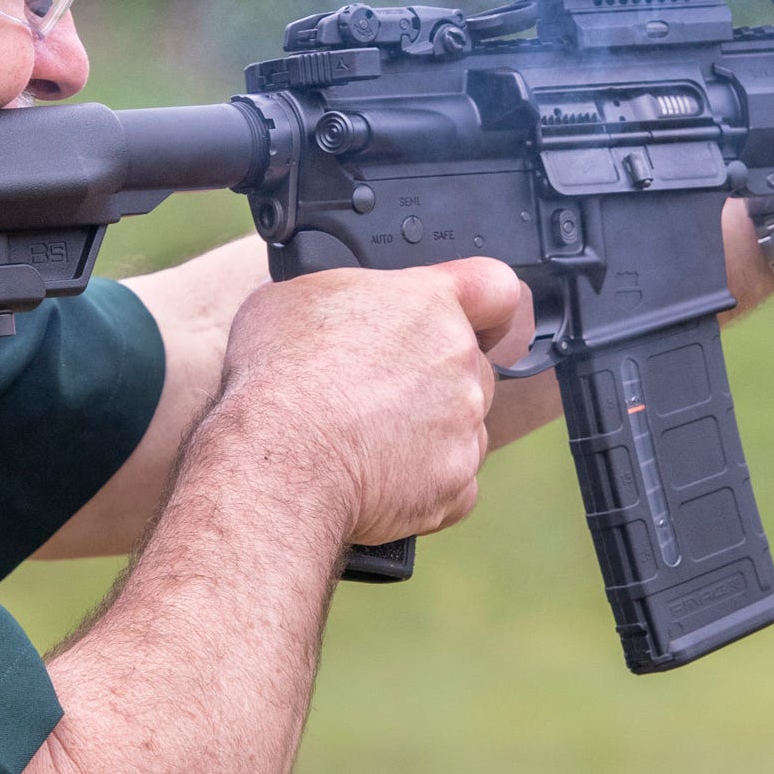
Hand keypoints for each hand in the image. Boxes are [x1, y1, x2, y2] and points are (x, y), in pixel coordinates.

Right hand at [210, 259, 532, 545]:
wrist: (280, 456)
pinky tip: (381, 481)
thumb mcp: (295, 299)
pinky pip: (456, 484)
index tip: (473, 320)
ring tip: (370, 442)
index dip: (486, 306)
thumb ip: (346, 298)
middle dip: (438, 380)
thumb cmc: (279, 373)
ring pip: (465, 427)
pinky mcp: (455, 484)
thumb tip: (341, 310)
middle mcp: (460, 361)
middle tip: (381, 394)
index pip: (495, 287)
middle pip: (475, 366)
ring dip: (431, 433)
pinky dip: (426, 486)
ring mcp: (464, 427)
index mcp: (429, 303)